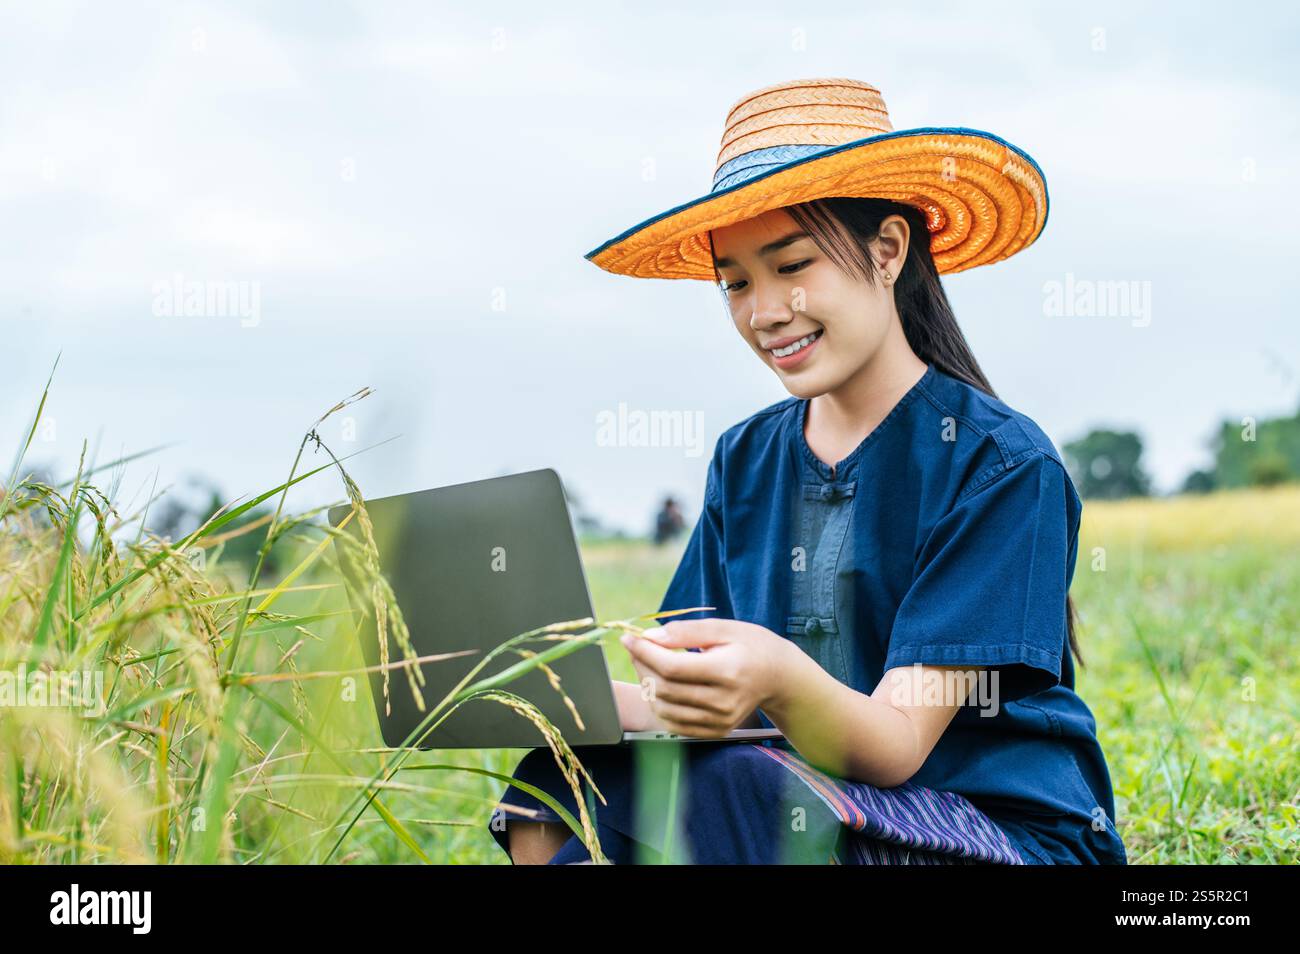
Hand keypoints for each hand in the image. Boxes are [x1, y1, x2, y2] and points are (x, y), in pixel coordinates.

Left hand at [618, 619, 788, 737]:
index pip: (673, 668)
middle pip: (665, 688)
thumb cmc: (752, 645)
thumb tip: (651, 636)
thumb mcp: (724, 628)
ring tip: (647, 663)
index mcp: (727, 672)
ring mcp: (720, 721)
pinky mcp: (716, 731)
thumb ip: (686, 631)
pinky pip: (674, 724)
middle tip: (636, 647)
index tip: (630, 638)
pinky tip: (659, 685)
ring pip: (665, 709)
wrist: (779, 676)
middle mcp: (723, 702)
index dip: (645, 653)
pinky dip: (659, 704)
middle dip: (642, 665)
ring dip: (647, 685)